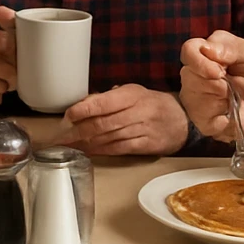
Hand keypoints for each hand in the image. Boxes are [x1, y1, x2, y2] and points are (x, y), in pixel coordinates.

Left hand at [62, 85, 189, 155]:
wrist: (181, 120)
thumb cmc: (152, 104)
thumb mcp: (133, 92)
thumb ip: (109, 98)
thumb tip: (83, 104)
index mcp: (132, 95)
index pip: (105, 103)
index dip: (84, 109)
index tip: (68, 115)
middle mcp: (138, 112)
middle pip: (103, 123)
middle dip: (79, 130)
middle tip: (62, 137)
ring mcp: (143, 130)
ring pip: (108, 138)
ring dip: (86, 143)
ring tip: (69, 146)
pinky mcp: (145, 146)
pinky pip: (118, 149)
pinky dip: (100, 151)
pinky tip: (87, 151)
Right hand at [178, 32, 243, 138]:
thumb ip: (232, 48)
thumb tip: (206, 49)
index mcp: (206, 51)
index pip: (189, 51)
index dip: (200, 63)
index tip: (220, 73)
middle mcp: (194, 72)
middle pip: (189, 77)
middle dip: (216, 86)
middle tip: (232, 87)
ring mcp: (193, 96)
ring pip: (194, 100)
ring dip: (220, 102)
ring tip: (232, 99)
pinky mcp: (199, 118)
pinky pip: (203, 120)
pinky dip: (222, 120)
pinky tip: (230, 113)